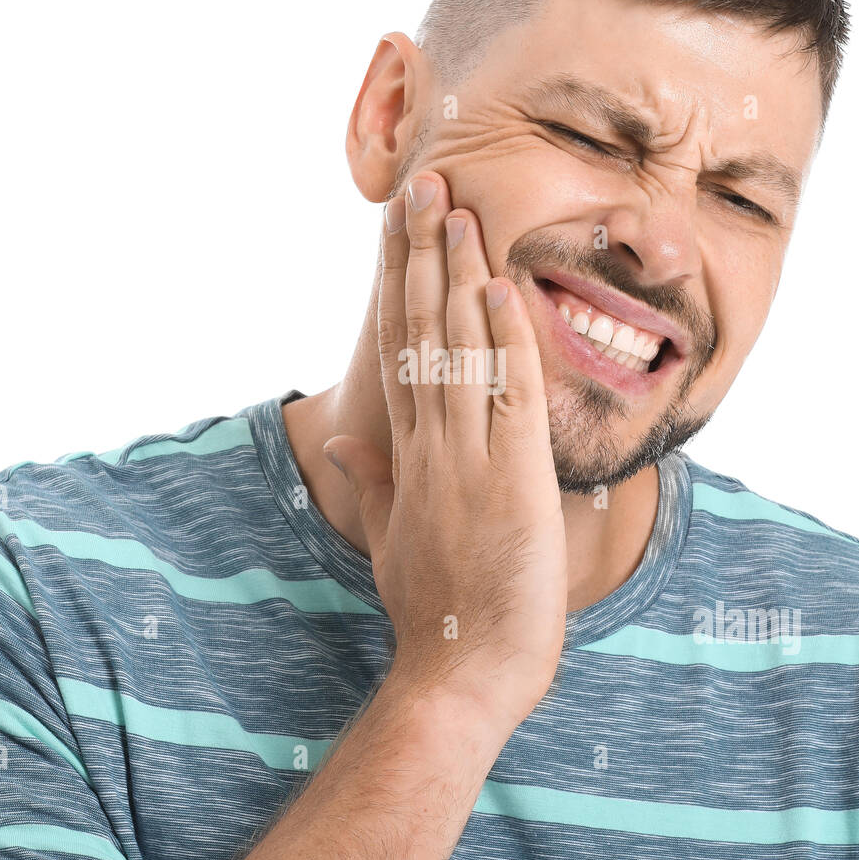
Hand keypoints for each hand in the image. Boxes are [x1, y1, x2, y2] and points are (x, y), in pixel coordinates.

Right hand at [325, 171, 567, 735]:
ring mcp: (468, 458)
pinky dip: (502, 339)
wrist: (461, 672)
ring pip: (456, 349)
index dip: (398, 285)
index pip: (401, 350)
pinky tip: (496, 285)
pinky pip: (507, 394)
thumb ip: (374, 482)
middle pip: (420, 332)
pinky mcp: (511, 478)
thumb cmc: (436, 610)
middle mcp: (431, 445)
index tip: (398, 231)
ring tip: (454, 209)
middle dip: (420, 256)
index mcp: (409, 455)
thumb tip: (346, 445)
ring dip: (456, 275)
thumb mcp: (394, 538)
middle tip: (422, 187)